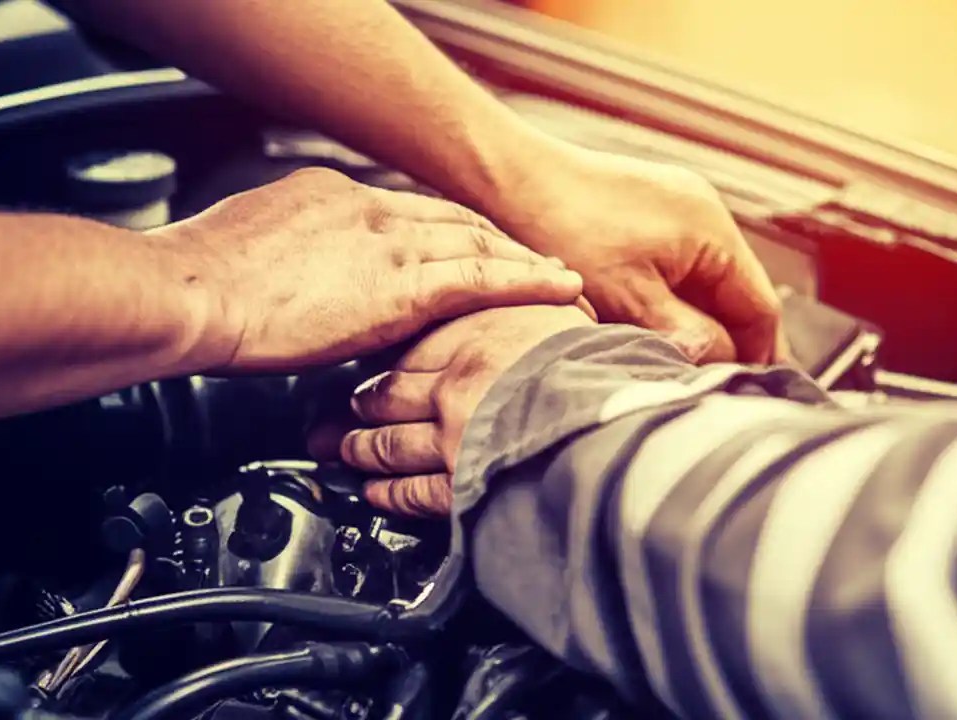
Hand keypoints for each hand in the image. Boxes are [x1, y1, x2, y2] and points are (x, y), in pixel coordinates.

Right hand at [154, 168, 586, 371]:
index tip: (470, 245)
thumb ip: (293, 256)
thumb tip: (299, 276)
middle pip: (453, 221)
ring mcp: (389, 246)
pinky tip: (558, 288)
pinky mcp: (401, 288)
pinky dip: (528, 282)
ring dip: (524, 261)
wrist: (191, 292)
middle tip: (528, 258)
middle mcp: (370, 211)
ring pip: (479, 245)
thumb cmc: (203, 283)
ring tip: (559, 276)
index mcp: (333, 197)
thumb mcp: (251, 248)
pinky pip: (483, 280)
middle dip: (496, 241)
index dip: (448, 231)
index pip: (410, 212)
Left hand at [307, 305, 592, 515]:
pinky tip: (376, 494)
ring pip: (386, 444)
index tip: (370, 360)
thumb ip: (533, 301)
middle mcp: (452, 383)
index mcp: (473, 334)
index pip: (410, 343)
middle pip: (384, 393)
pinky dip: (388, 494)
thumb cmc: (603, 365)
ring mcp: (451, 436)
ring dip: (361, 451)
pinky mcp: (461, 482)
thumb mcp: (564, 312)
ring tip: (346, 452)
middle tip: (339, 410)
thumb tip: (544, 277)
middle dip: (357, 405)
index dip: (385, 355)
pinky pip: (411, 492)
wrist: (617, 414)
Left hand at [487, 143, 783, 363]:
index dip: (760, 358)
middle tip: (722, 391)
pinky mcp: (643, 211)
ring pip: (704, 283)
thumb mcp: (630, 299)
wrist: (507, 180)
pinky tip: (652, 328)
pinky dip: (672, 300)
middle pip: (736, 295)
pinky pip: (675, 265)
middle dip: (730, 343)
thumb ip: (687, 336)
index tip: (747, 397)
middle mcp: (703, 212)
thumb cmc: (564, 233)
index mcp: (713, 231)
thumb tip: (727, 365)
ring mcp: (674, 207)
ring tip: (684, 367)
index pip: (761, 307)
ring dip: (698, 322)